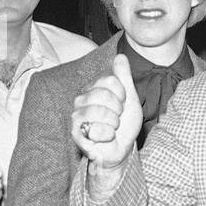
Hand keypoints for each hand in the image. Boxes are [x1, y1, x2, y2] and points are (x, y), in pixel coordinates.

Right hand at [72, 53, 141, 169]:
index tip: (123, 104)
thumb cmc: (124, 125)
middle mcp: (81, 100)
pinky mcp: (75, 132)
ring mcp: (77, 116)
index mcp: (93, 89)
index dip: (122, 94)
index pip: (109, 80)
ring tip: (112, 128)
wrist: (122, 149)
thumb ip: (124, 77)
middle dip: (118, 110)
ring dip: (113, 123)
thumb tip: (120, 56)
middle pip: (104, 95)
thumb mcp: (130, 98)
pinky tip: (105, 137)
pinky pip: (95, 129)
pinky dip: (106, 135)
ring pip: (99, 112)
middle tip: (117, 118)